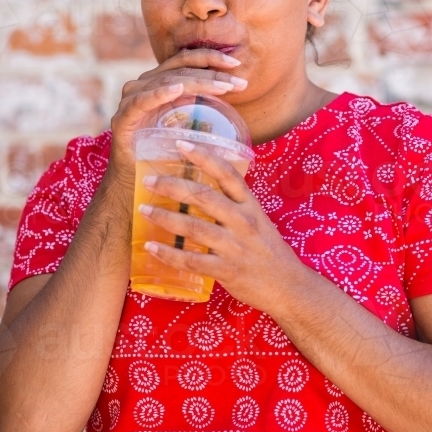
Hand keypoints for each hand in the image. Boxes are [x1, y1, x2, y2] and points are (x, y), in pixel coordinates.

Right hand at [107, 48, 247, 190]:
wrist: (135, 178)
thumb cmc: (164, 149)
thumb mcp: (186, 122)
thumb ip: (199, 104)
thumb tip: (231, 92)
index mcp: (159, 81)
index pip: (185, 60)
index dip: (210, 58)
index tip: (236, 64)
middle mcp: (144, 84)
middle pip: (181, 70)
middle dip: (213, 74)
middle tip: (239, 82)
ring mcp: (131, 99)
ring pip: (167, 82)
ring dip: (197, 83)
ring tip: (222, 88)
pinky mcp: (123, 118)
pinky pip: (142, 102)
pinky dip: (159, 94)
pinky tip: (176, 90)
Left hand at [137, 139, 307, 313]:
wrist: (288, 286)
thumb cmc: (269, 251)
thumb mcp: (258, 220)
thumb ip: (235, 205)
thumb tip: (203, 191)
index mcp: (250, 205)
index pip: (227, 174)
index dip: (203, 156)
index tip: (181, 144)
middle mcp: (243, 221)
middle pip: (204, 197)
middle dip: (172, 186)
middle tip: (149, 180)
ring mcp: (234, 246)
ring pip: (194, 227)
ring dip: (165, 217)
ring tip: (144, 210)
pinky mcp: (226, 270)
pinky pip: (191, 260)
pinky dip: (169, 253)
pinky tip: (151, 247)